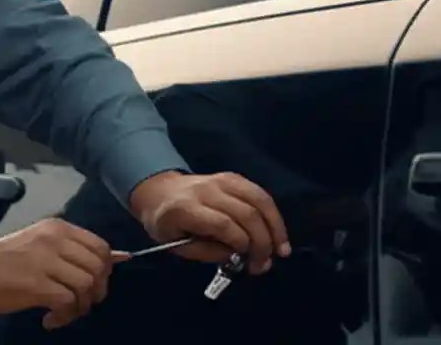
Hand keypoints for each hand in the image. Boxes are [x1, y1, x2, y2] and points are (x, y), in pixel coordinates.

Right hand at [0, 218, 127, 329]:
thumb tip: (120, 257)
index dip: (104, 270)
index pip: (101, 247)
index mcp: (57, 228)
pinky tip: (49, 319)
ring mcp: (47, 261)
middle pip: (98, 267)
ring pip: (87, 285)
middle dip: (96, 291)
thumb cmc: (0, 258)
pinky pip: (69, 302)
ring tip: (64, 313)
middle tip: (80, 303)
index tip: (92, 285)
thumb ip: (72, 250)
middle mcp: (56, 240)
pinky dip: (64, 316)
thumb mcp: (39, 243)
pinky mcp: (37, 284)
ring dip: (81, 307)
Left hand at [128, 170, 289, 274]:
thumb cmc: (166, 224)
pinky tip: (277, 232)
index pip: (222, 224)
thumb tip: (240, 256)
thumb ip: (208, 252)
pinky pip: (259, 192)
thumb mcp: (177, 245)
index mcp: (185, 209)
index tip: (248, 263)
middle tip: (265, 263)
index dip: (242, 244)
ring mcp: (220, 180)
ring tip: (281, 250)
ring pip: (258, 199)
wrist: (159, 191)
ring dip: (275, 226)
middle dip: (262, 241)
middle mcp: (205, 191)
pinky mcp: (232, 177)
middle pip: (245, 213)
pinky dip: (272, 213)